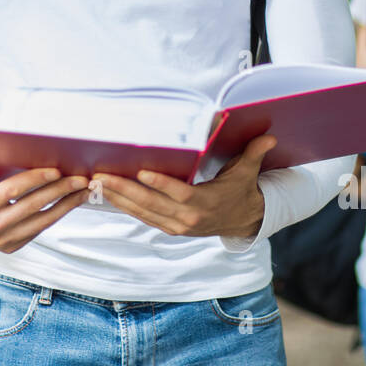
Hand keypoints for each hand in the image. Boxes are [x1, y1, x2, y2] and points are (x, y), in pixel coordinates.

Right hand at [0, 147, 89, 251]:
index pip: (14, 190)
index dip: (37, 179)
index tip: (57, 170)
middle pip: (33, 205)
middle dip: (60, 191)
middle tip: (80, 179)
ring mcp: (3, 240)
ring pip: (41, 221)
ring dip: (65, 206)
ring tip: (82, 192)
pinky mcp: (11, 246)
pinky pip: (38, 230)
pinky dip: (55, 216)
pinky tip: (68, 204)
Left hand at [91, 134, 275, 238]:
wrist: (243, 221)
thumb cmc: (240, 190)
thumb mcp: (248, 172)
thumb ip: (254, 153)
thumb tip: (269, 136)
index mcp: (206, 204)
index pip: (180, 193)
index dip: (160, 183)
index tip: (141, 171)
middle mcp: (188, 219)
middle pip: (152, 203)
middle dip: (124, 190)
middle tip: (101, 176)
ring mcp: (176, 226)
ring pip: (142, 212)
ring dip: (117, 198)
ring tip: (96, 182)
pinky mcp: (168, 228)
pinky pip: (142, 216)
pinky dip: (124, 205)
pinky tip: (107, 194)